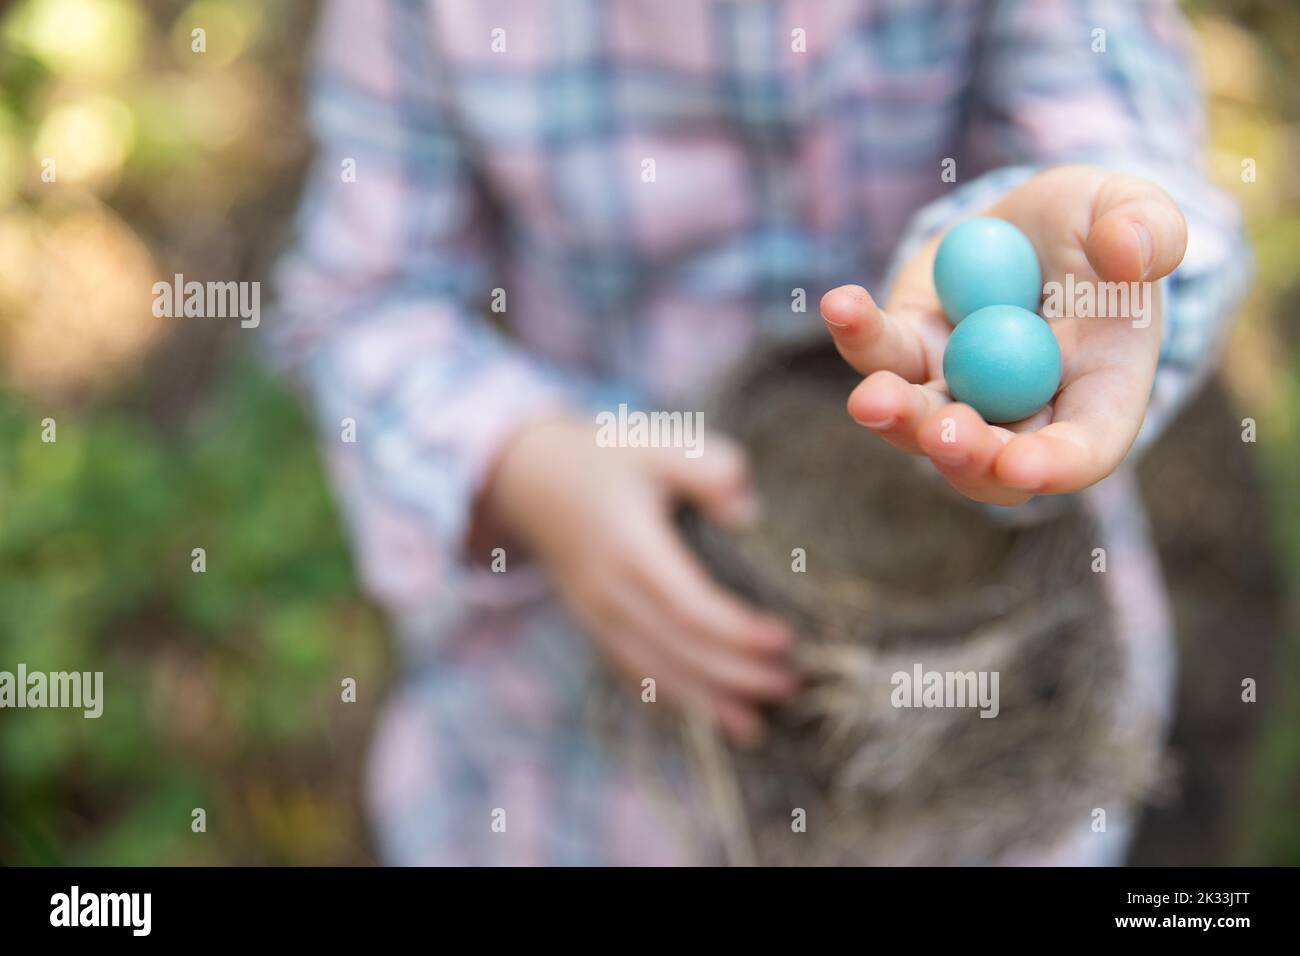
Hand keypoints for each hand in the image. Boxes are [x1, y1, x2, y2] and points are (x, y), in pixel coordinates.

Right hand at [479, 417, 794, 745]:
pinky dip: (675, 700)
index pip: (687, 604)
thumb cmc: (608, 460)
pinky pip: (635, 673)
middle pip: (675, 648)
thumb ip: (706, 467)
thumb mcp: (655, 443)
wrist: (533, 483)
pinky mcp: (596, 628)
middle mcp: (609, 591)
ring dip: (707, 703)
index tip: (784, 640)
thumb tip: (746, 512)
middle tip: (790, 685)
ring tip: (758, 725)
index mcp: (629, 545)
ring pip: (653, 672)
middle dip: (734, 674)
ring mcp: (597, 616)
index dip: (735, 630)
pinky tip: (715, 717)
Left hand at [821, 165, 1187, 505]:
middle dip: (964, 456)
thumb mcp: (1132, 209)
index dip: (1057, 465)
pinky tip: (841, 305)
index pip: (1085, 450)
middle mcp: (1022, 412)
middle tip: (943, 434)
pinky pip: (879, 354)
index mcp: (1099, 393)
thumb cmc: (1098, 224)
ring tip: (872, 399)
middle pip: (989, 463)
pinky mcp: (908, 354)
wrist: (1029, 221)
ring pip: (920, 426)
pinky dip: (858, 334)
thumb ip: (1148, 229)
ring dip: (897, 417)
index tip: (1023, 466)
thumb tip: (1132, 256)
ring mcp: (957, 391)